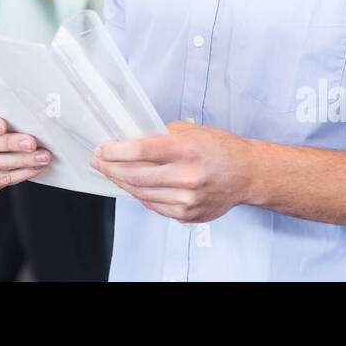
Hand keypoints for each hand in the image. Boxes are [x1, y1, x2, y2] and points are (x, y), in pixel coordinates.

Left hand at [90, 120, 254, 222]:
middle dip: (111, 168)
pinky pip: (153, 205)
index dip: (116, 151)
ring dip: (121, 182)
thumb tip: (132, 139)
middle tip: (98, 161)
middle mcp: (187, 176)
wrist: (247, 174)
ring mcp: (187, 198)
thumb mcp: (192, 131)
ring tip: (110, 172)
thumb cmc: (221, 149)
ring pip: (141, 193)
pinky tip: (131, 185)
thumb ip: (161, 135)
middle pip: (136, 175)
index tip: (102, 149)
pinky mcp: (187, 214)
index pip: (141, 151)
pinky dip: (138, 195)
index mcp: (187, 150)